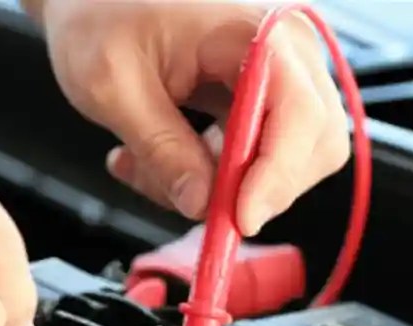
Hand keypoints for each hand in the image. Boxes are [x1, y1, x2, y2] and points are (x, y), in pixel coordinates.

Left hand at [33, 1, 350, 235]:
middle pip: (312, 147)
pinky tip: (162, 161)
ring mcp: (281, 77)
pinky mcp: (263, 100)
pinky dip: (213, 177)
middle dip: (249, 188)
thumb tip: (200, 203)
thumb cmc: (100, 16)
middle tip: (185, 197)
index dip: (276, 176)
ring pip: (287, 164)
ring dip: (222, 187)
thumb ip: (160, 147)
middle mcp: (285, 52)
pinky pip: (259, 161)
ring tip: (150, 167)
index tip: (240, 218)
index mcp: (257, 31)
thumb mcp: (112, 87)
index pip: (299, 114)